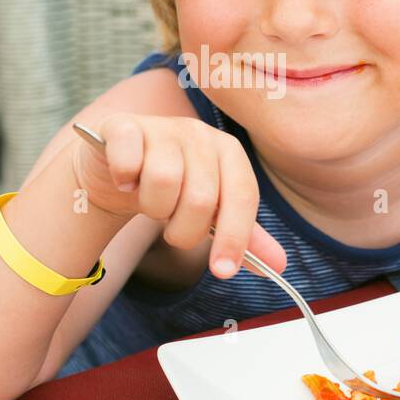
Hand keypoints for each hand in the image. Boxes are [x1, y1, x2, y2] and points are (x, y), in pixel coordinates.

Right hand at [70, 112, 287, 278]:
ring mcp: (161, 127)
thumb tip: (279, 266)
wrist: (120, 168)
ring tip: (151, 202)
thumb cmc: (172, 188)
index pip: (243, 195)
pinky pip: (128, 160)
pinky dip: (125, 182)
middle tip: (172, 225)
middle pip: (201, 197)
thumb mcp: (210, 211)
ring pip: (163, 180)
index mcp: (229, 152)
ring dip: (153, 208)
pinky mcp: (124, 127)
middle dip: (184, 230)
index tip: (223, 271)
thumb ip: (242, 235)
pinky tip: (125, 183)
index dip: (234, 237)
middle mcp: (199, 133)